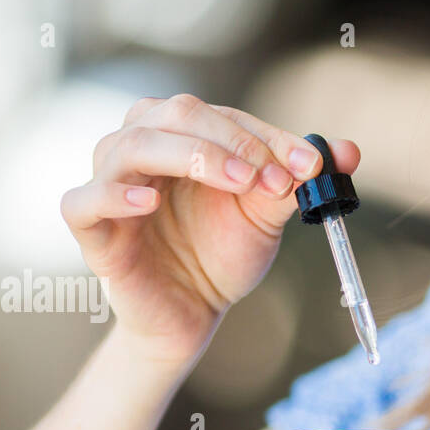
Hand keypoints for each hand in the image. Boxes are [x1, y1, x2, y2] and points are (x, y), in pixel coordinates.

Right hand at [61, 93, 359, 364]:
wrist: (194, 314)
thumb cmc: (222, 255)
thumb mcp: (265, 217)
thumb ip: (296, 182)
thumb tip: (347, 151)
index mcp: (180, 136)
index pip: (220, 115)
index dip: (265, 135)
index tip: (311, 163)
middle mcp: (141, 148)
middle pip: (173, 114)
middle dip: (230, 140)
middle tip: (272, 175)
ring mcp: (111, 186)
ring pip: (129, 145)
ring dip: (189, 157)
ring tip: (236, 182)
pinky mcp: (92, 231)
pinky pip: (82, 202)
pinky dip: (113, 195)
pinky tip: (148, 202)